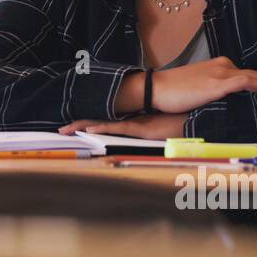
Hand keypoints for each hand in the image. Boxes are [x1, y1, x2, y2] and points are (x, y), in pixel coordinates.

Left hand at [59, 112, 186, 139]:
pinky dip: (104, 129)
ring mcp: (135, 123)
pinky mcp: (142, 128)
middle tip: (62, 130)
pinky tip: (91, 130)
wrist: (195, 118)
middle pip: (99, 121)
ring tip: (66, 129)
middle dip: (79, 125)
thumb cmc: (180, 125)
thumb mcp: (159, 132)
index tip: (72, 126)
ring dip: (84, 126)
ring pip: (104, 124)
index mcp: (132, 121)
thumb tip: (142, 137)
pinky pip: (119, 128)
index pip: (105, 122)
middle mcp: (130, 120)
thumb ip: (149, 133)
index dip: (88, 123)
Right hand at [149, 56, 256, 112]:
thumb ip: (212, 88)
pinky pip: (246, 82)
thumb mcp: (197, 85)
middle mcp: (222, 65)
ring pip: (254, 76)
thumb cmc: (173, 89)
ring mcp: (221, 73)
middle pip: (253, 73)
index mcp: (217, 65)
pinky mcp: (218, 84)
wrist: (157, 88)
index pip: (245, 72)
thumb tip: (224, 100)